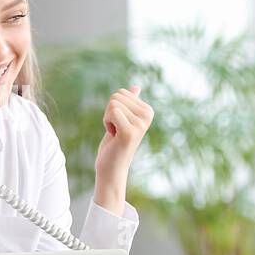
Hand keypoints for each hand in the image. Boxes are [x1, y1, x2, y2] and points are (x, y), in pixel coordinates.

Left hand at [94, 84, 153, 210]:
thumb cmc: (115, 143)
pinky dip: (107, 123)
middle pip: (117, 97)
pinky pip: (112, 112)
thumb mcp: (122, 119)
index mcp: (148, 111)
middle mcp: (148, 116)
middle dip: (109, 112)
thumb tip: (136, 87)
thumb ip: (130, 103)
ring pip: (113, 104)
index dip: (113, 108)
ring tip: (115, 133)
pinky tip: (113, 135)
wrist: (111, 167)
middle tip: (115, 129)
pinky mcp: (130, 132)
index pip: (121, 92)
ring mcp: (140, 124)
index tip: (118, 123)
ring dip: (107, 119)